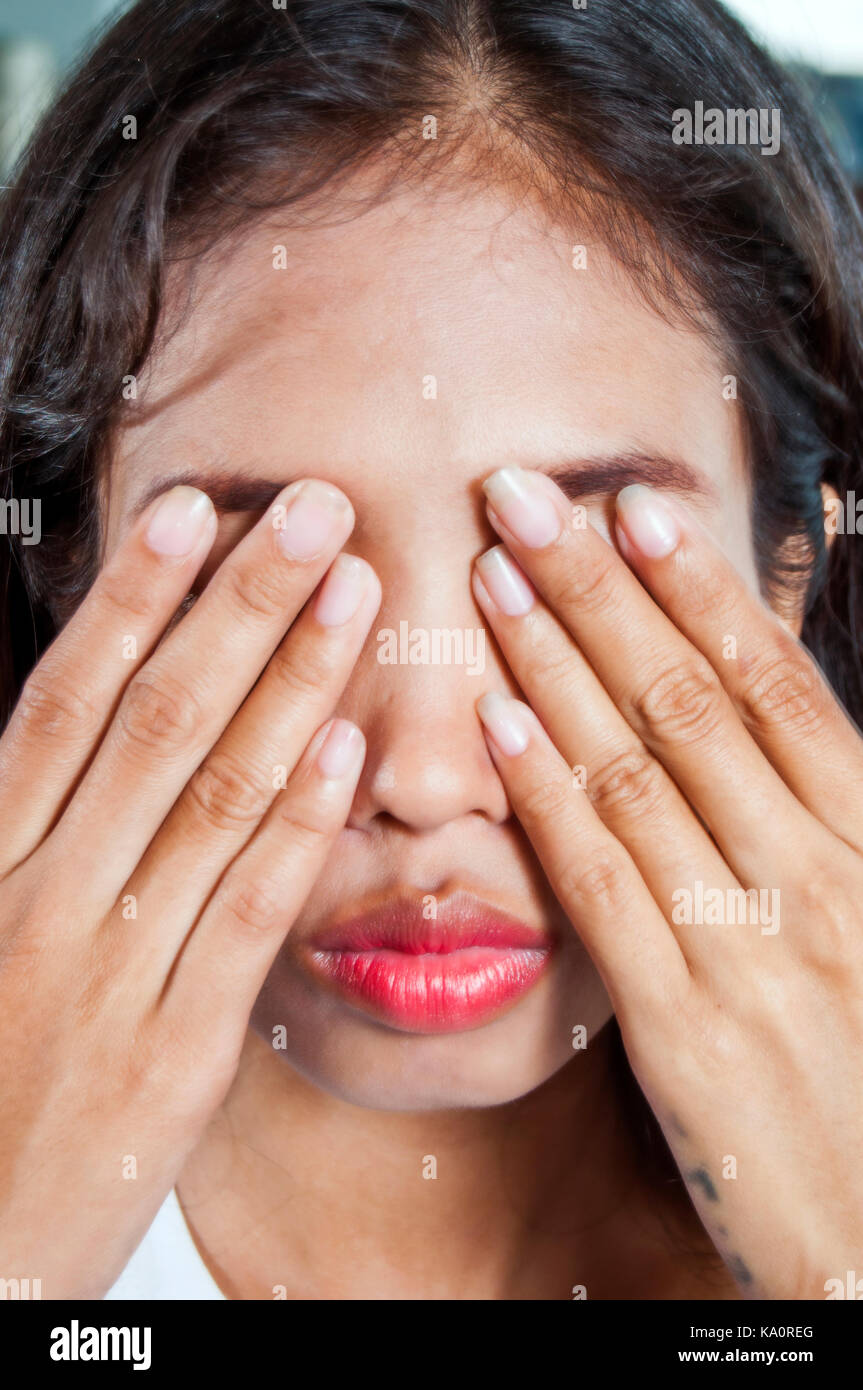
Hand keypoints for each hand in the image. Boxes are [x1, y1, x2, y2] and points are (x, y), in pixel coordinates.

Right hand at [0, 479, 379, 1297]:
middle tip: (315, 512)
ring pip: (208, 798)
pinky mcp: (174, 1051)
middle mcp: (41, 900)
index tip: (194, 511)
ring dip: (290, 684)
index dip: (131, 599)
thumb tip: (74, 726)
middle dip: (238, 607)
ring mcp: (109, 974)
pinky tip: (348, 749)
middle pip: (152, 722)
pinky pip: (242, 916)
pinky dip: (296, 827)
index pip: (65, 702)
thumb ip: (26, 829)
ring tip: (353, 591)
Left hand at [471, 465, 862, 1299]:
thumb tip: (767, 717)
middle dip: (605, 590)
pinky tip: (497, 727)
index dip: (703, 592)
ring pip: (642, 772)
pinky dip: (550, 796)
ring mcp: (753, 949)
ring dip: (560, 663)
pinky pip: (607, 887)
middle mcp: (821, 878)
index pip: (780, 690)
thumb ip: (823, 821)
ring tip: (494, 576)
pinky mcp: (687, 1027)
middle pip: (696, 702)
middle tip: (528, 499)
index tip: (636, 510)